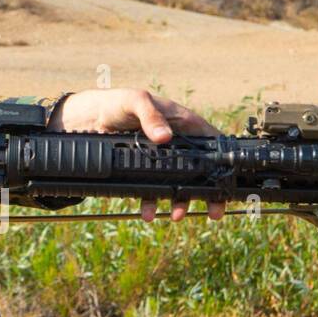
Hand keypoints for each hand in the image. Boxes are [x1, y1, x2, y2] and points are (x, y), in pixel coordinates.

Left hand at [48, 87, 226, 222]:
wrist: (88, 119)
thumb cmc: (117, 102)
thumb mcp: (136, 101)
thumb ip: (150, 116)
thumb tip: (164, 136)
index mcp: (183, 123)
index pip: (212, 143)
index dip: (223, 162)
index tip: (228, 182)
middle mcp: (176, 144)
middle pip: (200, 171)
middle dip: (207, 193)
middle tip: (213, 211)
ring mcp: (161, 160)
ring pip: (177, 184)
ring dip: (179, 202)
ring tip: (176, 215)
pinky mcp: (143, 171)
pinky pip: (152, 189)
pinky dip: (153, 203)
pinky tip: (149, 212)